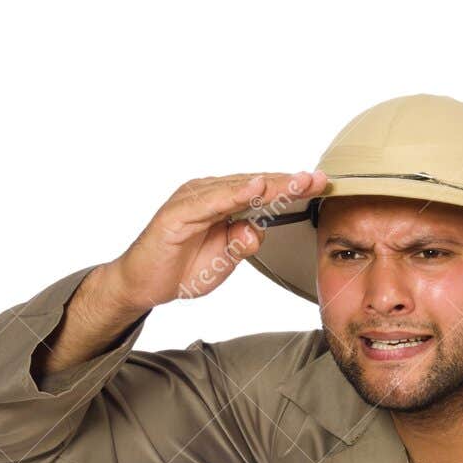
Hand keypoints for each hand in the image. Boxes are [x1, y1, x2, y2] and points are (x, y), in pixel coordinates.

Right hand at [107, 170, 326, 308]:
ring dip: (267, 184)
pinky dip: (232, 195)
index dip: (291, 188)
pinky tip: (253, 189)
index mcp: (222, 203)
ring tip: (294, 181)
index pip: (262, 193)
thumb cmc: (181, 267)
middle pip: (254, 185)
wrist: (142, 284)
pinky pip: (208, 202)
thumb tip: (257, 231)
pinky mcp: (175, 214)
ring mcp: (191, 201)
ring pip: (235, 188)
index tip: (320, 185)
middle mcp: (207, 195)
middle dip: (287, 182)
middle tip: (318, 179)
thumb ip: (241, 244)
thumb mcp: (223, 262)